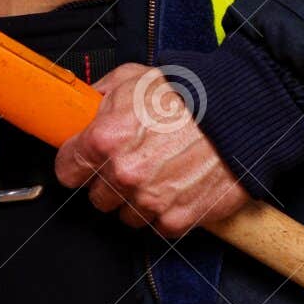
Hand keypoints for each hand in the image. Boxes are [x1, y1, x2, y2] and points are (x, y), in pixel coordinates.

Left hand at [54, 63, 248, 238]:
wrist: (237, 112)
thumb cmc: (189, 93)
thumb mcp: (133, 77)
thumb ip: (99, 95)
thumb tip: (84, 106)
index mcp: (105, 139)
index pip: (67, 170)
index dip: (77, 163)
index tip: (84, 162)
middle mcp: (124, 173)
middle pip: (96, 198)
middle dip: (109, 182)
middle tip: (132, 161)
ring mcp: (151, 199)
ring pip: (126, 216)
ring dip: (137, 200)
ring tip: (158, 173)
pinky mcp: (178, 218)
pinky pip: (158, 226)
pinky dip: (165, 211)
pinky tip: (176, 186)